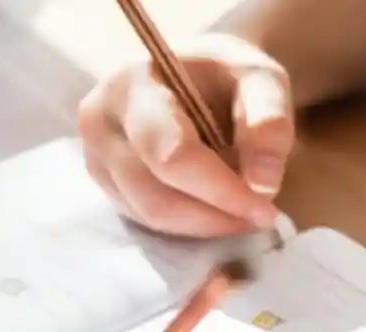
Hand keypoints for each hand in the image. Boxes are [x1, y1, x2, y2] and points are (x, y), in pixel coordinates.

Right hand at [77, 33, 292, 236]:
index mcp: (133, 86)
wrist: (193, 72)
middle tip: (261, 216)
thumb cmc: (225, 74)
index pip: (172, 156)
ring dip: (204, 225)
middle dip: (214, 216)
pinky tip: (216, 209)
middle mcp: (101, 123)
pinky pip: (145, 221)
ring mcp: (96, 157)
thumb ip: (269, 121)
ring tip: (244, 212)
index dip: (221, 191)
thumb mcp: (260, 78)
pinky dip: (188, 225)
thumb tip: (263, 184)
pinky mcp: (105, 183)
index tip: (266, 209)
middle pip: (155, 197)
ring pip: (150, 216)